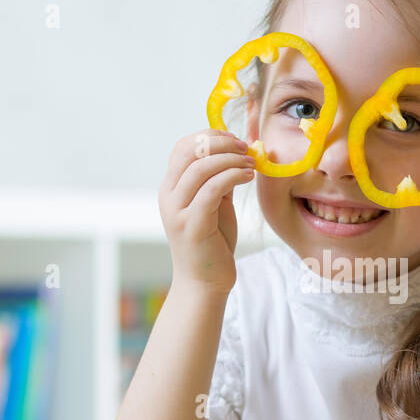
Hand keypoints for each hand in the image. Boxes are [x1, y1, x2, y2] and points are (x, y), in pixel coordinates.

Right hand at [159, 130, 255, 293]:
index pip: (183, 147)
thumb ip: (219, 179)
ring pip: (200, 168)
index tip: (235, 141)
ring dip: (230, 159)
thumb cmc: (212, 243)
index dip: (210, 136)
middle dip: (221, 143)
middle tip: (246, 149)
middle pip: (190, 151)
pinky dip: (233, 176)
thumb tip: (237, 153)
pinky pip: (212, 189)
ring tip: (251, 164)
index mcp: (171, 188)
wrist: (204, 283)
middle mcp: (169, 196)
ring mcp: (177, 211)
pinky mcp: (192, 226)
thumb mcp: (216, 204)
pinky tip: (248, 177)